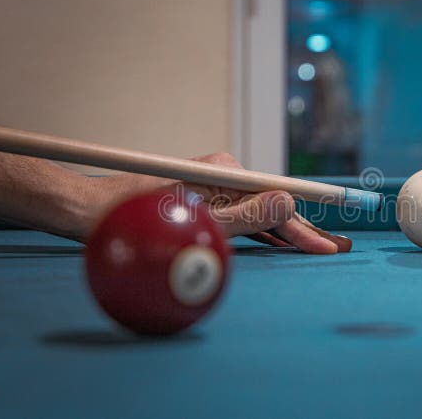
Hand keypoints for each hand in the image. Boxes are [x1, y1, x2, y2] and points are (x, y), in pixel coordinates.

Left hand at [85, 152, 350, 253]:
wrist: (84, 209)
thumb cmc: (130, 214)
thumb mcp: (192, 219)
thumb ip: (243, 216)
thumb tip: (288, 204)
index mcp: (223, 172)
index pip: (274, 203)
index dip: (304, 228)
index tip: (330, 246)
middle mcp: (222, 175)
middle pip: (269, 207)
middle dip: (302, 230)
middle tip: (337, 251)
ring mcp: (213, 186)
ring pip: (257, 212)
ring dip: (284, 233)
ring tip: (318, 248)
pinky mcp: (203, 197)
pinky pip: (240, 217)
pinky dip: (260, 233)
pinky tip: (279, 245)